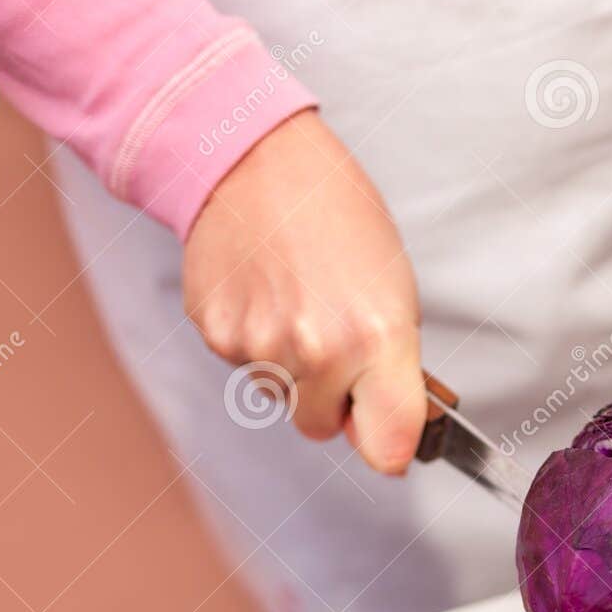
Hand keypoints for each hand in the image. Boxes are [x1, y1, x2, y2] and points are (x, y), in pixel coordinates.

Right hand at [183, 111, 423, 474]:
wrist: (256, 162)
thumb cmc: (337, 217)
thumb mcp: (395, 288)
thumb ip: (393, 366)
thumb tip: (386, 429)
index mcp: (377, 338)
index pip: (389, 448)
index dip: (390, 449)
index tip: (389, 440)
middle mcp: (318, 351)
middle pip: (322, 428)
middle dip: (332, 399)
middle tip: (334, 340)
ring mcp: (261, 346)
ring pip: (281, 398)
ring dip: (292, 369)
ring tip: (297, 300)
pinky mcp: (217, 335)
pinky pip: (245, 367)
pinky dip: (254, 342)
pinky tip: (263, 293)